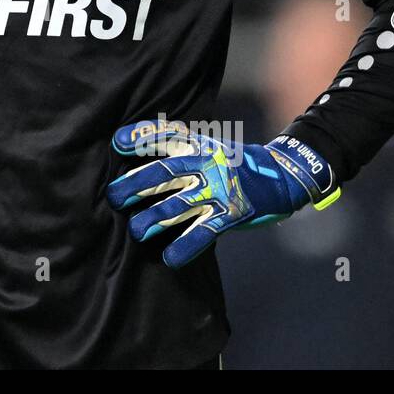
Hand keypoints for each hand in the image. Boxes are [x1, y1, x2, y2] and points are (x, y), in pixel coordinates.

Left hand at [106, 119, 338, 268]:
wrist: (281, 176)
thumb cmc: (235, 163)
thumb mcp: (209, 146)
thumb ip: (181, 149)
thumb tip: (137, 151)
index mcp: (199, 144)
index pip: (166, 135)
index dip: (141, 137)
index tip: (118, 143)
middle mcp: (206, 164)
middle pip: (164, 173)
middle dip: (135, 185)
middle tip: (113, 197)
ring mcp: (218, 189)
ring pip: (178, 205)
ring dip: (153, 219)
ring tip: (136, 231)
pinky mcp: (229, 214)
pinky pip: (203, 232)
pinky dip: (185, 247)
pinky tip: (169, 257)